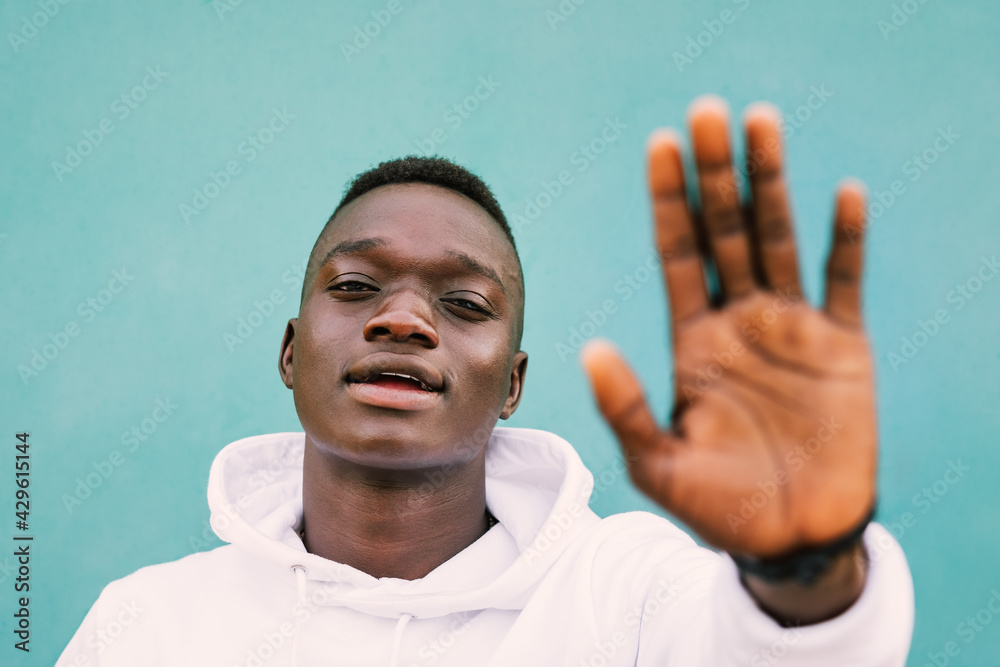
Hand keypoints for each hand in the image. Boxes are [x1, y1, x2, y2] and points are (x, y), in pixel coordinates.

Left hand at [581, 96, 875, 559]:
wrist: (789, 540)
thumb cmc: (719, 508)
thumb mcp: (657, 464)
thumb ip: (624, 408)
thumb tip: (589, 348)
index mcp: (692, 340)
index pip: (677, 253)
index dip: (668, 201)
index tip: (658, 145)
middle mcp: (737, 321)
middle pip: (724, 230)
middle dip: (715, 174)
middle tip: (705, 112)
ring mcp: (790, 329)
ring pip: (778, 238)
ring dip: (771, 182)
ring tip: (760, 122)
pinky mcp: (841, 346)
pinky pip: (843, 282)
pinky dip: (844, 240)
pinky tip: (840, 194)